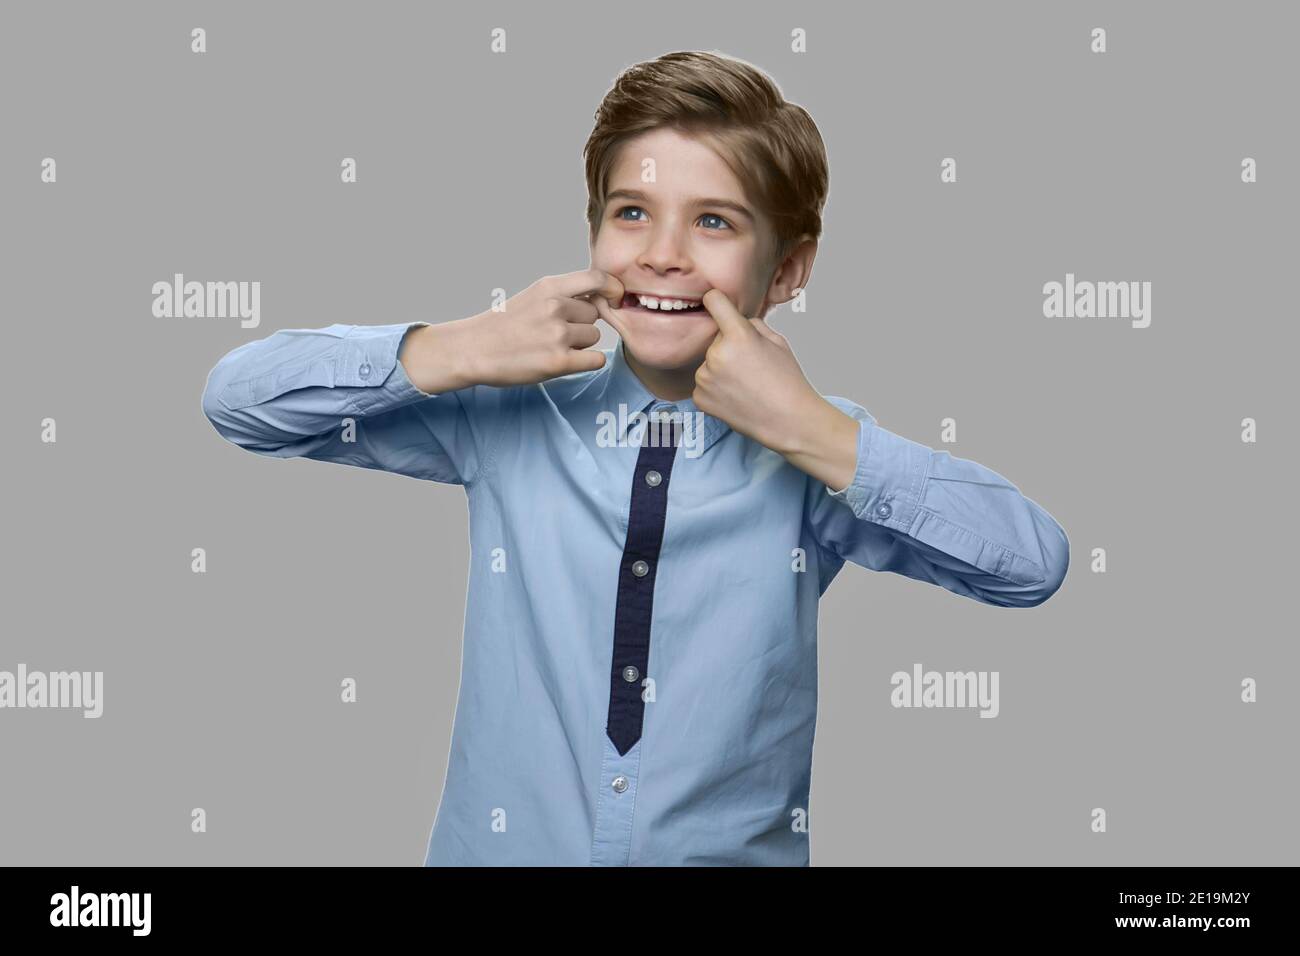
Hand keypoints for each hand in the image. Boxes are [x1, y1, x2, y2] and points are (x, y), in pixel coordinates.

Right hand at [457, 269, 624, 387]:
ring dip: (580, 344)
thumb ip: (564, 293)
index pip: (598, 278)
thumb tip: (601, 294)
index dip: (612, 288)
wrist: (472, 349)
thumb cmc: (504, 324)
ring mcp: (557, 335)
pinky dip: (586, 362)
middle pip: (595, 314)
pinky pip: (595, 360)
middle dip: (582, 323)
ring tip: (551, 346)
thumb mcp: (533, 296)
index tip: (614, 298)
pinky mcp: (558, 362)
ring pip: (593, 337)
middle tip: (554, 332)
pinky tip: (565, 362)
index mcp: (549, 287)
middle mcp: (555, 307)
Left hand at [691, 289, 827, 455]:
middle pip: (716, 338)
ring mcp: (705, 377)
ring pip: (709, 362)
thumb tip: (734, 319)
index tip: (714, 301)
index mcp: (738, 335)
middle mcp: (717, 354)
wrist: (788, 420)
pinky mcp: (700, 397)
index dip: (716, 300)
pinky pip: (704, 383)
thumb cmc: (787, 382)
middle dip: (729, 346)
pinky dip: (716, 388)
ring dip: (721, 368)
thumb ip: (752, 324)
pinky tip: (736, 396)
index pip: (714, 301)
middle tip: (751, 365)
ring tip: (745, 384)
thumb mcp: (777, 341)